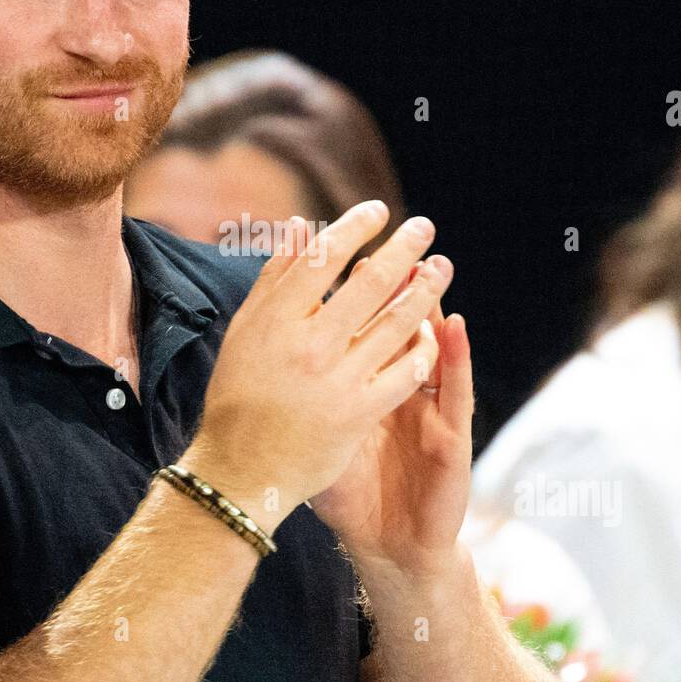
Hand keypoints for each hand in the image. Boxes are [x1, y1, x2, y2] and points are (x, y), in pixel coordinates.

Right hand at [183, 202, 451, 527]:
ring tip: (441, 269)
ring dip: (425, 290)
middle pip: (369, 282)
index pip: (322, 256)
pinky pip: (404, 372)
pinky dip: (422, 349)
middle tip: (425, 227)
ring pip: (396, 323)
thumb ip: (275, 278)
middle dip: (404, 248)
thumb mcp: (245, 332)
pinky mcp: (358, 413)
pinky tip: (432, 332)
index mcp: (274, 319)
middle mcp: (307, 344)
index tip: (378, 210)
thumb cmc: (239, 396)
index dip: (354, 227)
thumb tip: (299, 225)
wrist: (240, 471)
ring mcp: (336, 379)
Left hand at [309, 255, 474, 576]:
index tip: (342, 251)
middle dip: (398, 287)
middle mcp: (402, 392)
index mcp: (368, 388)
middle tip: (393, 243)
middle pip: (400, 330)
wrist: (391, 547)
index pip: (363, 334)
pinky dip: (455, 358)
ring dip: (432, 307)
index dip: (354, 297)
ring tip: (430, 267)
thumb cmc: (353, 494)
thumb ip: (302, 398)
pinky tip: (454, 328)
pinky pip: (453, 392)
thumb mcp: (321, 439)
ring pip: (432, 350)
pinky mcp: (451, 437)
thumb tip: (263, 363)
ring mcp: (429, 411)